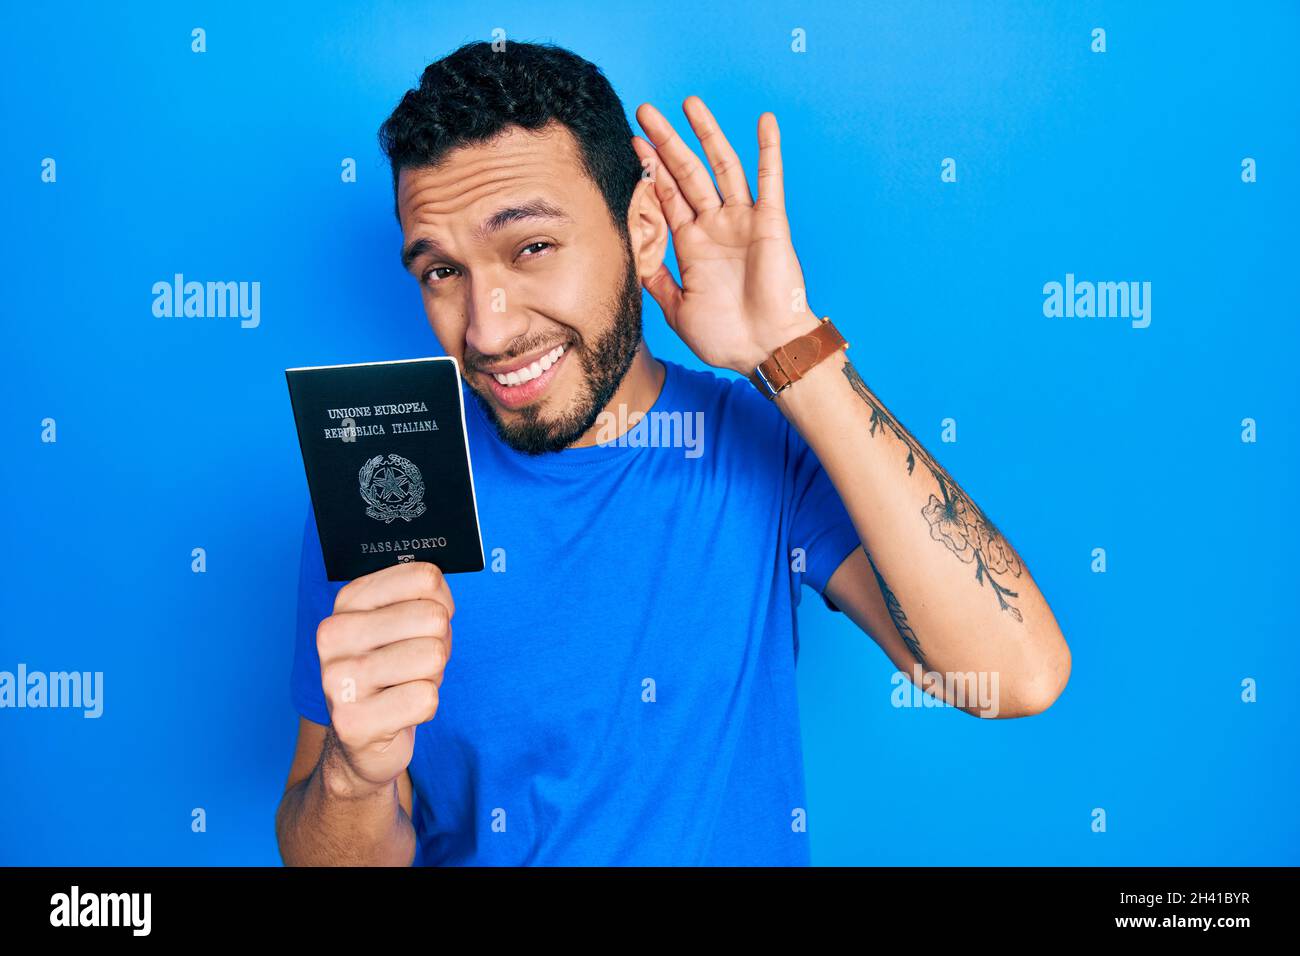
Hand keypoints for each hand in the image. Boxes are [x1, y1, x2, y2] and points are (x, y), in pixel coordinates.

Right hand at [314, 561, 454, 793]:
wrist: (362, 741)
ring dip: (432, 677)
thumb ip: (422, 596)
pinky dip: (425, 708)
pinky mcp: (352, 722)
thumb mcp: (402, 623)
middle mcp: (334, 635)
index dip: (441, 603)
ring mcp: (338, 679)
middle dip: (438, 644)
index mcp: (348, 602)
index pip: (424, 578)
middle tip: (415, 664)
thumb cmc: (393, 671)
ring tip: (406, 686)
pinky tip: (400, 712)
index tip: (423, 625)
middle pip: (433, 618)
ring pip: (432, 656)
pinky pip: (425, 699)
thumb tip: (438, 587)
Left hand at [632, 97, 820, 374]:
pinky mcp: (769, 224)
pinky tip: (764, 121)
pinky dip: (769, 150)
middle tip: (644, 111)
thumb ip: (655, 281)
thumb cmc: (725, 337)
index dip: (650, 170)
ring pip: (721, 167)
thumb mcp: (676, 309)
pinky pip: (770, 181)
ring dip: (706, 135)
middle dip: (665, 142)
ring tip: (689, 103)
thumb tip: (629, 258)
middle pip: (686, 173)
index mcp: (692, 246)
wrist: (764, 351)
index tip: (631, 142)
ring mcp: (742, 222)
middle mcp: (715, 227)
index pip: (667, 197)